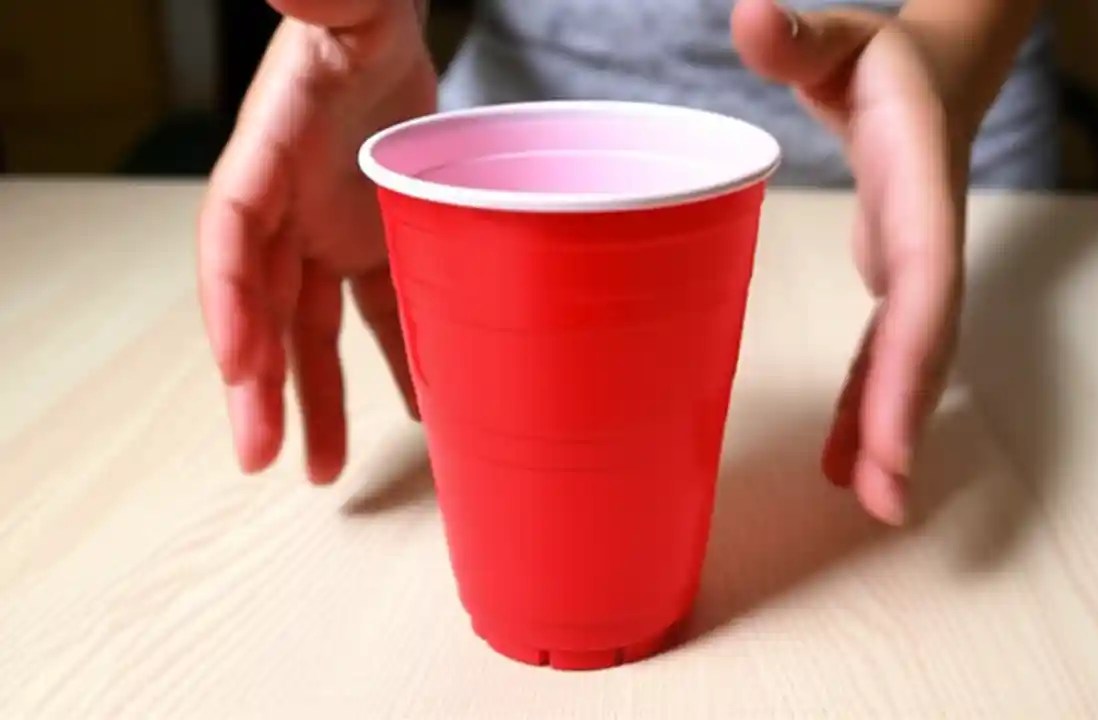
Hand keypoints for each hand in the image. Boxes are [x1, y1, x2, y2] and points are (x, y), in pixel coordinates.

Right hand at [199, 0, 434, 482]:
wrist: (391, 36)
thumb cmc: (358, 23)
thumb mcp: (342, 7)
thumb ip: (319, 0)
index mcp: (267, 156)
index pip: (232, 233)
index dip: (230, 301)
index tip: (238, 365)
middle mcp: (288, 209)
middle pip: (262, 306)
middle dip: (259, 384)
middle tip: (261, 457)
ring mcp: (329, 235)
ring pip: (314, 330)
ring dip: (318, 399)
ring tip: (324, 470)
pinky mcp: (374, 247)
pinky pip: (380, 315)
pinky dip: (395, 364)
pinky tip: (415, 413)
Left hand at [733, 0, 963, 524]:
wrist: (929, 74)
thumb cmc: (877, 58)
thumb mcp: (836, 39)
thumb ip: (797, 38)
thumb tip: (748, 13)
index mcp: (918, 184)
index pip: (924, 282)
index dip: (911, 361)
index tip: (893, 434)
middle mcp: (928, 236)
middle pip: (927, 340)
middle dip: (907, 420)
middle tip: (885, 501)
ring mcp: (915, 264)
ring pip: (912, 360)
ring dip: (891, 430)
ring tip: (872, 502)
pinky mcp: (894, 278)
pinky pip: (884, 355)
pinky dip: (864, 409)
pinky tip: (842, 463)